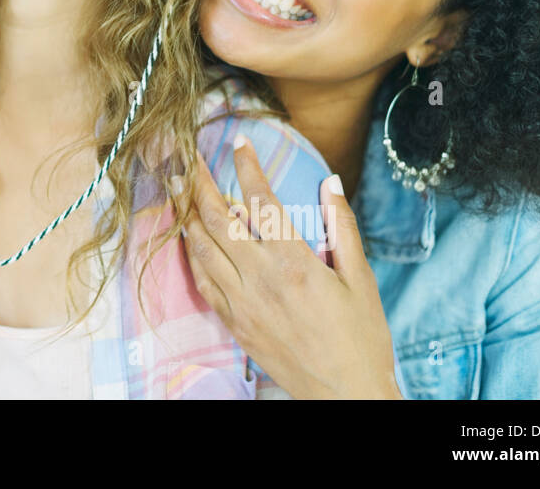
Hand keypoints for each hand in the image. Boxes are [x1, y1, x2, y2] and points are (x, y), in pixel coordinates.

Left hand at [171, 135, 402, 398]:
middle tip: (188, 158)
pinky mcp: (234, 322)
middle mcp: (261, 279)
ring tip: (178, 187)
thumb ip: (341, 227)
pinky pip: (203, 280)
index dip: (246, 167)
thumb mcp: (361, 279)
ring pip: (202, 247)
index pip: (261, 201)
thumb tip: (330, 182)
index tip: (238, 143)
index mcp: (294, 263)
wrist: (345, 396)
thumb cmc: (361, 338)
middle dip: (199, 183)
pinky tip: (189, 237)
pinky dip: (192, 253)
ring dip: (187, 213)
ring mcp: (242, 302)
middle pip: (218, 219)